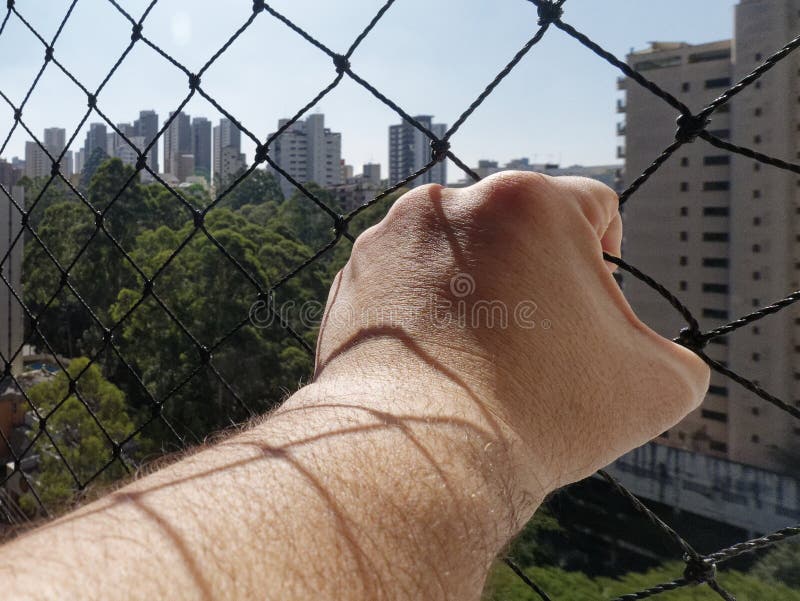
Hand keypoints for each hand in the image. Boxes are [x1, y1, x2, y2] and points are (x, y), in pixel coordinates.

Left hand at [315, 171, 708, 494]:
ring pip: (459, 253)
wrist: (416, 453)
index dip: (607, 253)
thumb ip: (677, 357)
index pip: (593, 206)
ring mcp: (390, 238)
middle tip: (542, 335)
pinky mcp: (351, 280)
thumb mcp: (656, 387)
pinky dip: (426, 311)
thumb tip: (660, 360)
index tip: (595, 300)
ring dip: (479, 289)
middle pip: (518, 228)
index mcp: (529, 201)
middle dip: (538, 273)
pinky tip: (437, 362)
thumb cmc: (541, 412)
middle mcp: (452, 202)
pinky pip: (407, 284)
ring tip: (484, 354)